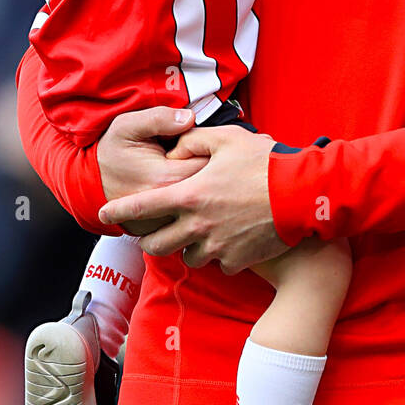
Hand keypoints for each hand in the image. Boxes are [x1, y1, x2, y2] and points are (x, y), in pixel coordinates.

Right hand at [95, 106, 208, 232]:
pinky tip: (183, 188)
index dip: (210, 149)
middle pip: (213, 185)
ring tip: (189, 173)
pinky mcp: (165, 230)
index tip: (199, 142)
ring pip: (204, 202)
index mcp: (166, 179)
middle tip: (199, 155)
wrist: (89, 183)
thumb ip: (160, 119)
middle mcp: (170, 207)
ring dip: (205, 186)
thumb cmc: (111, 152)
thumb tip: (190, 118)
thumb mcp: (128, 126)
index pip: (211, 164)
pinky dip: (193, 201)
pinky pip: (191, 214)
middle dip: (213, 168)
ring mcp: (168, 221)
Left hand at [99, 124, 289, 274]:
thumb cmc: (264, 163)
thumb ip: (192, 141)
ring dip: (186, 247)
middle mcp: (196, 227)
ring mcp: (216, 248)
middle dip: (148, 239)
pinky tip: (229, 240)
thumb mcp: (226, 139)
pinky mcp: (236, 262)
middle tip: (151, 232)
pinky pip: (219, 264)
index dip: (117, 211)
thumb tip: (174, 151)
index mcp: (188, 196)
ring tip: (196, 234)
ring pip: (187, 258)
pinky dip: (219, 255)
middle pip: (155, 245)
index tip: (104, 213)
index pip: (139, 208)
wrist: (301, 195)